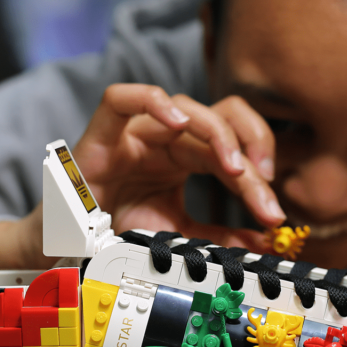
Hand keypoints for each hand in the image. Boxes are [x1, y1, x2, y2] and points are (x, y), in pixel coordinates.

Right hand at [75, 84, 283, 241]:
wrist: (73, 249)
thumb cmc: (118, 233)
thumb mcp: (179, 237)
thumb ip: (219, 237)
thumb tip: (264, 243)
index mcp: (188, 157)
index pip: (235, 149)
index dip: (259, 175)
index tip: (272, 212)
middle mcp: (166, 137)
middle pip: (221, 120)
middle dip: (251, 148)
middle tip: (262, 183)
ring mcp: (136, 131)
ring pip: (185, 105)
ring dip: (217, 132)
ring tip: (233, 167)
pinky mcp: (102, 133)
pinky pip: (122, 98)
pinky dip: (153, 102)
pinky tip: (178, 124)